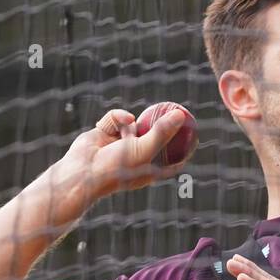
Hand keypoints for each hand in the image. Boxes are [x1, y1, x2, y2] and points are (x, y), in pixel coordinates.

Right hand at [60, 107, 188, 199]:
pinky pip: (116, 118)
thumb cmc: (118, 166)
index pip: (172, 159)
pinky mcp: (105, 134)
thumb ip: (162, 132)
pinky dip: (118, 117)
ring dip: (132, 124)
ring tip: (132, 125)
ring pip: (133, 125)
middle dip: (162, 126)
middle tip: (174, 110)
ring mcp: (119, 145)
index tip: (195, 136)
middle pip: (154, 138)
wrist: (83, 170)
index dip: (184, 149)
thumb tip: (180, 114)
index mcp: (149, 168)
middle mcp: (136, 157)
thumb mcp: (144, 149)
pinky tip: (121, 121)